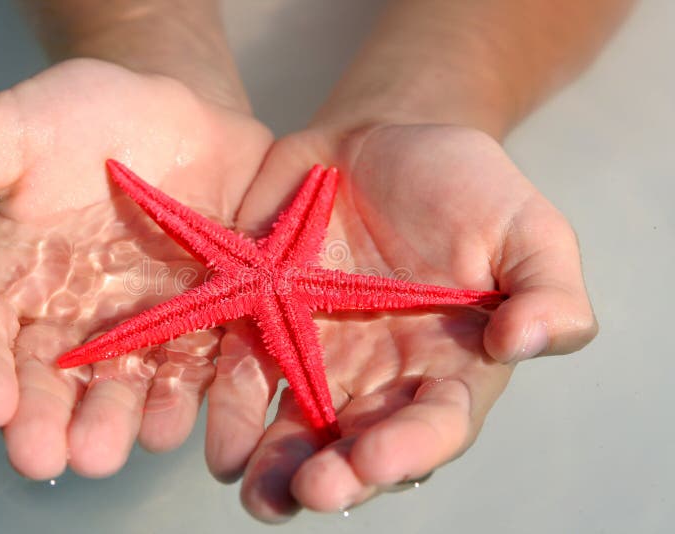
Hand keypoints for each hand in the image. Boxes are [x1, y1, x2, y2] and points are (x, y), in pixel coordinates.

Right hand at [0, 58, 271, 478]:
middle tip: (43, 454)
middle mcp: (71, 318)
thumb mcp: (12, 129)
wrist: (179, 113)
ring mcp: (138, 326)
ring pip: (119, 387)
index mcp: (15, 279)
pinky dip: (181, 398)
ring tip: (104, 450)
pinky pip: (189, 369)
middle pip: (50, 381)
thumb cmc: (87, 117)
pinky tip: (173, 423)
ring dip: (111, 422)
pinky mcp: (197, 324)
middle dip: (45, 420)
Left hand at [204, 124, 595, 520]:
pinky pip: (239, 369)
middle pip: (353, 445)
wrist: (385, 140)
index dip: (406, 449)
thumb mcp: (525, 226)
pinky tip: (210, 426)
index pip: (432, 426)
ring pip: (289, 425)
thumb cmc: (464, 185)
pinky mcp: (261, 322)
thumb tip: (525, 343)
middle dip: (329, 475)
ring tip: (248, 481)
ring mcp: (314, 355)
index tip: (375, 458)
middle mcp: (377, 378)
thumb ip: (545, 287)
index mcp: (445, 367)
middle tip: (305, 490)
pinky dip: (225, 400)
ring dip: (268, 461)